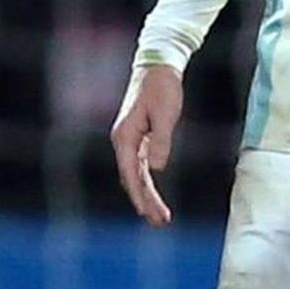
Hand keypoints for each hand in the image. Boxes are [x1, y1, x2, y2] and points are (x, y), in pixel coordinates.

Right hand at [110, 64, 182, 226]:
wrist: (158, 66)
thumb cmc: (162, 87)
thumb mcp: (166, 113)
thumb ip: (161, 140)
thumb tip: (157, 169)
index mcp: (125, 136)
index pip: (131, 173)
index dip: (140, 195)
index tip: (149, 212)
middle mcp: (123, 141)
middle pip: (131, 178)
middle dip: (144, 202)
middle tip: (159, 222)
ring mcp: (129, 140)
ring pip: (135, 174)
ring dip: (146, 195)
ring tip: (158, 217)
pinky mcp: (138, 137)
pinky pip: (139, 166)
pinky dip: (146, 182)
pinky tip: (152, 195)